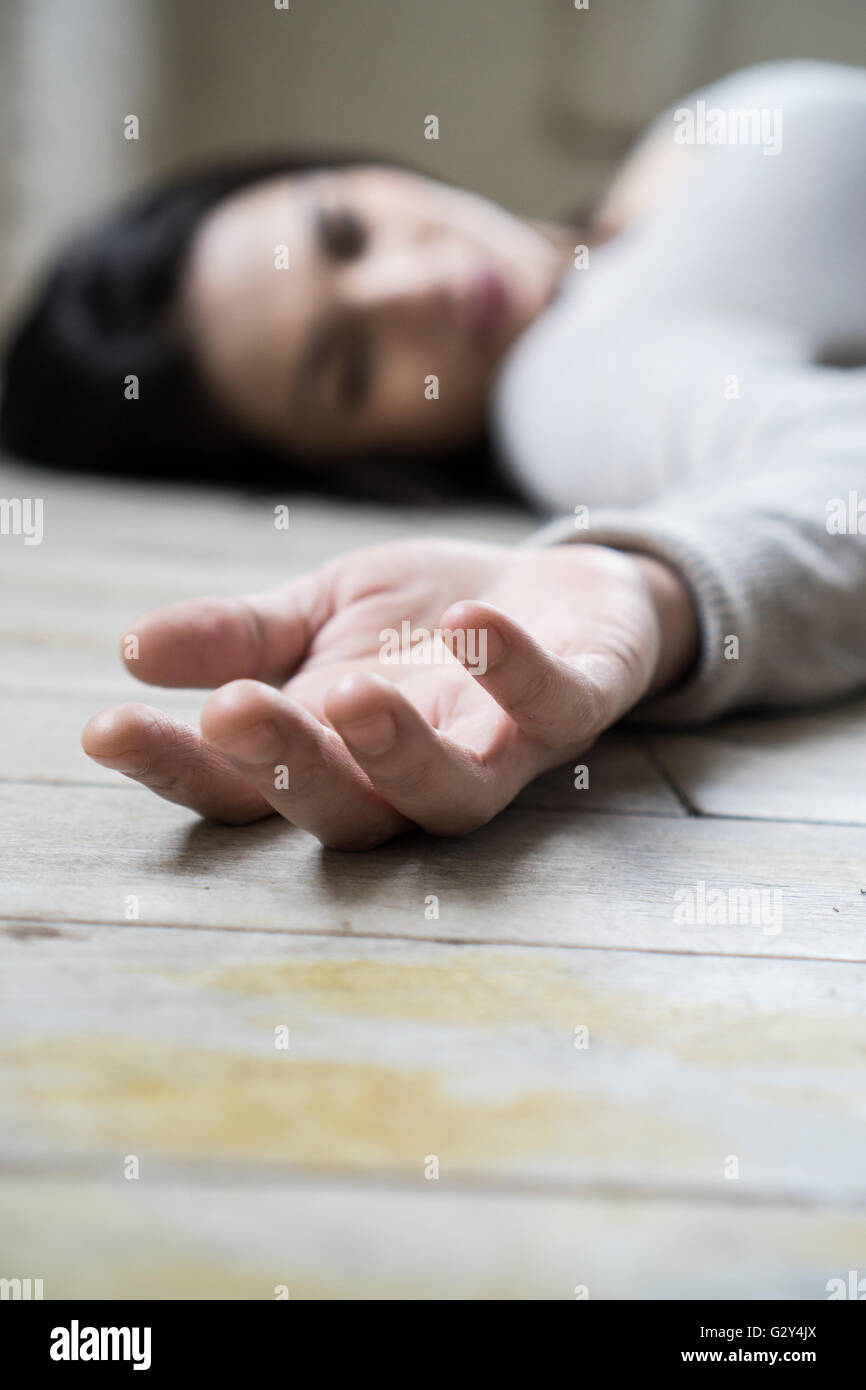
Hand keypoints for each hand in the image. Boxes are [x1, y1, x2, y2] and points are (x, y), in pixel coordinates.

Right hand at [82, 538, 696, 847]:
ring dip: (399, 753)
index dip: (176, 767)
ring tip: (351, 694)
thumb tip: (133, 648)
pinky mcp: (576, 706)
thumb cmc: (427, 620)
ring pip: (449, 795)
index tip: (105, 728)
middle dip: (287, 767)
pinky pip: (552, 706)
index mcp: (335, 755)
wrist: (563, 591)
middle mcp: (410, 774)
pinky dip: (515, 672)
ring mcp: (498, 750)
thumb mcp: (323, 611)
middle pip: (343, 810)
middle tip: (232, 712)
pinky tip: (469, 619)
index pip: (244, 786)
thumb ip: (241, 636)